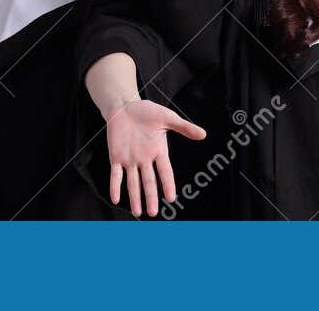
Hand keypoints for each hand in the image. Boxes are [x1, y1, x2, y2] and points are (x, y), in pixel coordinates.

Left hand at [104, 98, 206, 218]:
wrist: (125, 106)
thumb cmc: (147, 111)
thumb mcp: (167, 117)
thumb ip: (184, 127)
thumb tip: (203, 134)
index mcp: (158, 151)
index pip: (165, 171)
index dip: (167, 184)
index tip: (171, 198)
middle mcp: (145, 159)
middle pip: (149, 182)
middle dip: (151, 197)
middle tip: (153, 213)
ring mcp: (130, 160)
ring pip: (133, 183)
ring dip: (135, 198)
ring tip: (138, 212)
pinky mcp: (116, 157)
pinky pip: (115, 175)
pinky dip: (115, 186)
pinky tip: (115, 198)